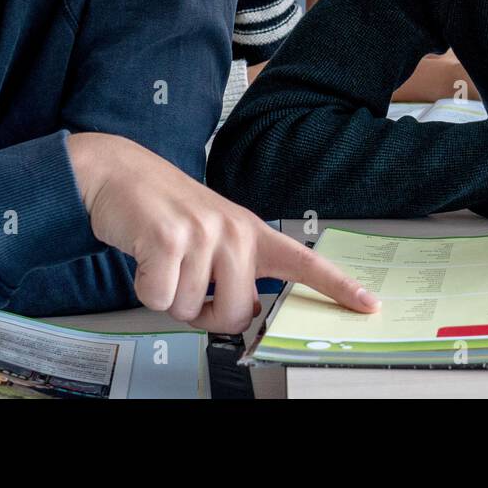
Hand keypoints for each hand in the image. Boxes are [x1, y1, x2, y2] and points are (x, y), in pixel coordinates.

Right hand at [66, 131, 380, 332]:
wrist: (118, 173)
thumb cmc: (165, 210)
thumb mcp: (212, 234)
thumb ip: (237, 270)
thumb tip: (250, 312)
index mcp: (251, 231)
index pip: (304, 262)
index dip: (338, 287)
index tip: (369, 305)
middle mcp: (234, 231)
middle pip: (239, 313)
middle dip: (208, 315)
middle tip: (190, 287)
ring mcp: (203, 233)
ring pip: (192, 310)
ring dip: (170, 297)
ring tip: (163, 261)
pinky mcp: (170, 239)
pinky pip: (160, 299)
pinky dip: (145, 289)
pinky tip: (145, 257)